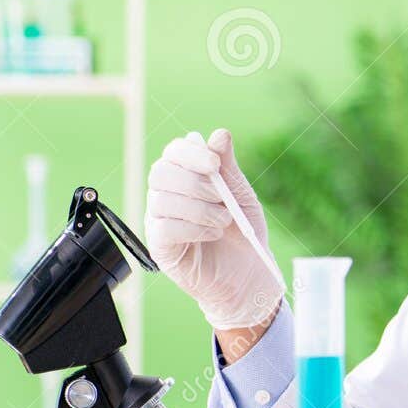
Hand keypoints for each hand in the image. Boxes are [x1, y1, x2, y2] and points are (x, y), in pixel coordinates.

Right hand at [144, 128, 281, 330]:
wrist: (248, 273)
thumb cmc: (243, 231)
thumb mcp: (241, 194)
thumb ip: (228, 167)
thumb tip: (220, 134)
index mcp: (185, 176)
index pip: (173, 152)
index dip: (191, 154)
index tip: (214, 164)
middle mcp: (166, 195)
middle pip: (161, 173)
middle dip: (194, 182)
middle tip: (222, 197)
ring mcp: (158, 220)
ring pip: (162, 200)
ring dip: (200, 209)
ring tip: (224, 221)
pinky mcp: (159, 246)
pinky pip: (163, 228)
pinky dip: (192, 228)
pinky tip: (211, 234)